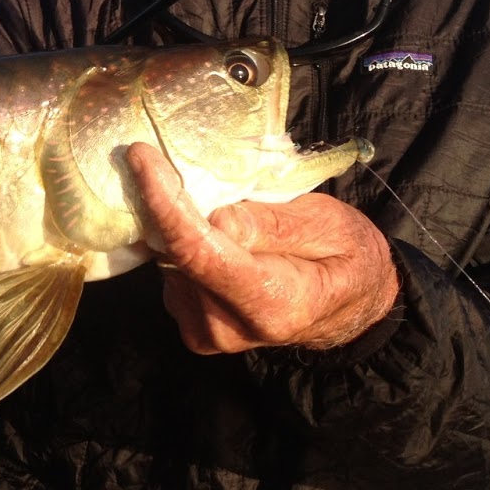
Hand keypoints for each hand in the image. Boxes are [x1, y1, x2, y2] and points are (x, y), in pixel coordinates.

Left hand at [126, 142, 398, 354]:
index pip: (199, 253)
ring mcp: (205, 332)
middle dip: (162, 202)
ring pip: (167, 260)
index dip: (164, 204)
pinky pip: (170, 269)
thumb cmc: (344, 255)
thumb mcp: (328, 225)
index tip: (142, 158)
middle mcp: (228, 327)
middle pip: (174, 255)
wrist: (348, 305)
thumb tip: (217, 218)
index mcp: (270, 304)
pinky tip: (202, 226)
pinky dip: (177, 241)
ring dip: (172, 222)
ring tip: (199, 196)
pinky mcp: (190, 324)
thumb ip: (273, 224)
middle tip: (162, 158)